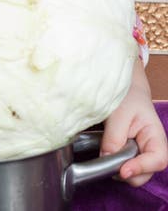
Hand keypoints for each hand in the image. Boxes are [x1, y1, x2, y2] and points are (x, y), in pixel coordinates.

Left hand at [101, 60, 167, 186]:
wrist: (123, 89)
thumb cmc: (126, 96)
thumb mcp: (119, 113)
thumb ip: (114, 137)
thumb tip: (107, 159)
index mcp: (156, 137)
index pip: (158, 160)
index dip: (141, 168)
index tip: (122, 170)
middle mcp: (152, 150)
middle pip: (145, 174)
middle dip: (127, 172)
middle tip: (109, 157)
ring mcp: (141, 155)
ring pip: (133, 174)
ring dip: (119, 168)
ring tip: (108, 147)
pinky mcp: (130, 156)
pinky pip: (123, 167)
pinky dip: (114, 163)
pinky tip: (107, 149)